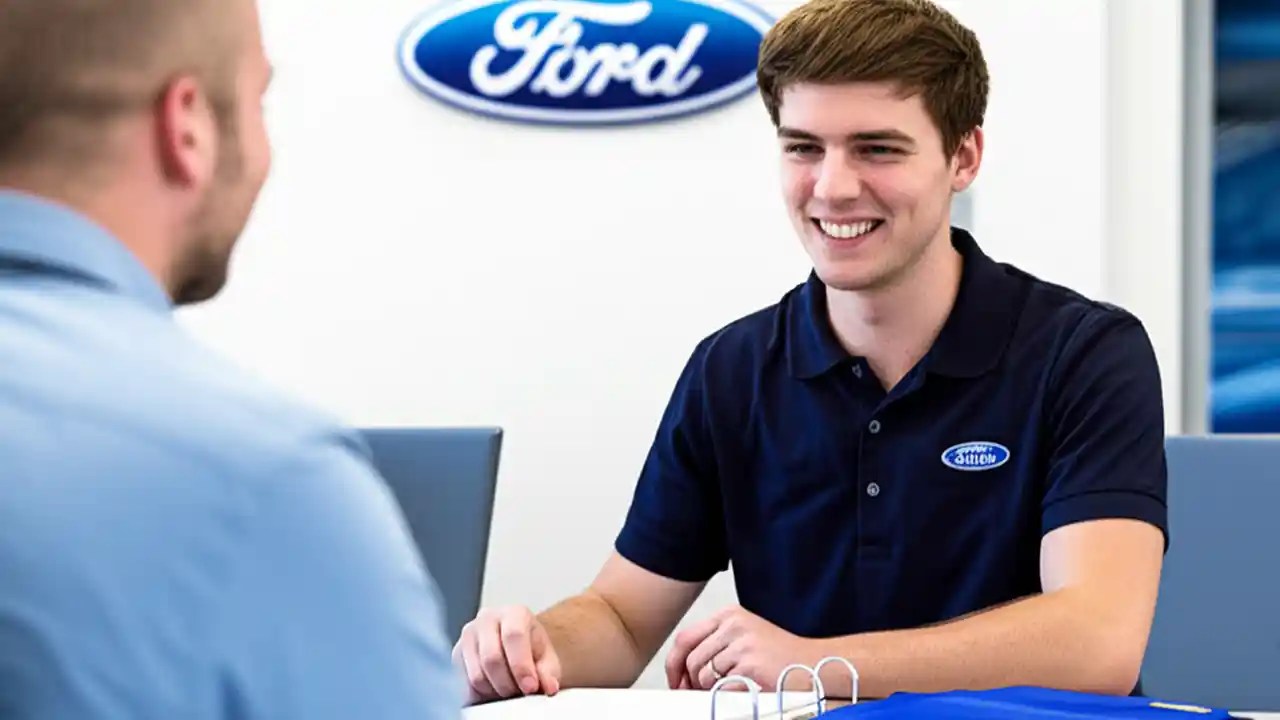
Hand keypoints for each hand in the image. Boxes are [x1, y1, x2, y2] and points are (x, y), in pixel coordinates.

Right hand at [453, 606, 562, 703]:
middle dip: (508, 683)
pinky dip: (480, 694)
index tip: (530, 687)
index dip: (521, 665)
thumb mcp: (547, 660)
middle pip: (492, 658)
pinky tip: (494, 689)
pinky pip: (464, 684)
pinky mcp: (456, 654)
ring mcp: (468, 636)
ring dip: (494, 690)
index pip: (513, 635)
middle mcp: (487, 619)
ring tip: (509, 690)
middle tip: (519, 693)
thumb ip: (548, 672)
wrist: (516, 647)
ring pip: (477, 675)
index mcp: (514, 613)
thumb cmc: (531, 650)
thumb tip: (549, 687)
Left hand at [665, 605, 815, 690]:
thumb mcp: (744, 638)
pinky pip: (721, 687)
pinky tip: (742, 690)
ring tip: (730, 689)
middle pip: (692, 659)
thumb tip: (683, 671)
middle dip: (691, 682)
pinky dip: (727, 695)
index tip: (675, 681)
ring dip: (711, 690)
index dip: (674, 663)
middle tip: (699, 694)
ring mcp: (742, 644)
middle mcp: (733, 625)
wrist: (815, 663)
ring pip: (704, 676)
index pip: (685, 638)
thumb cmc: (780, 655)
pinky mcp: (750, 665)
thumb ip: (715, 645)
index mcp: (728, 615)